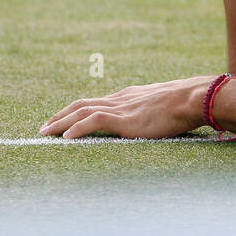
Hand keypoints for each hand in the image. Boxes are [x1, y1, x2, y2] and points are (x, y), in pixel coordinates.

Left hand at [38, 75, 216, 138]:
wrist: (191, 98)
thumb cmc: (184, 104)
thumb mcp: (161, 107)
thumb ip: (150, 113)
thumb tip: (151, 122)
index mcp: (127, 97)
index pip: (94, 102)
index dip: (75, 111)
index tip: (62, 120)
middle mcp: (119, 100)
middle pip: (81, 104)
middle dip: (60, 116)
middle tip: (44, 129)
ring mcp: (121, 108)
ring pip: (82, 111)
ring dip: (61, 122)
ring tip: (45, 133)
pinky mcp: (125, 119)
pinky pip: (94, 121)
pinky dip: (77, 128)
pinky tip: (66, 138)